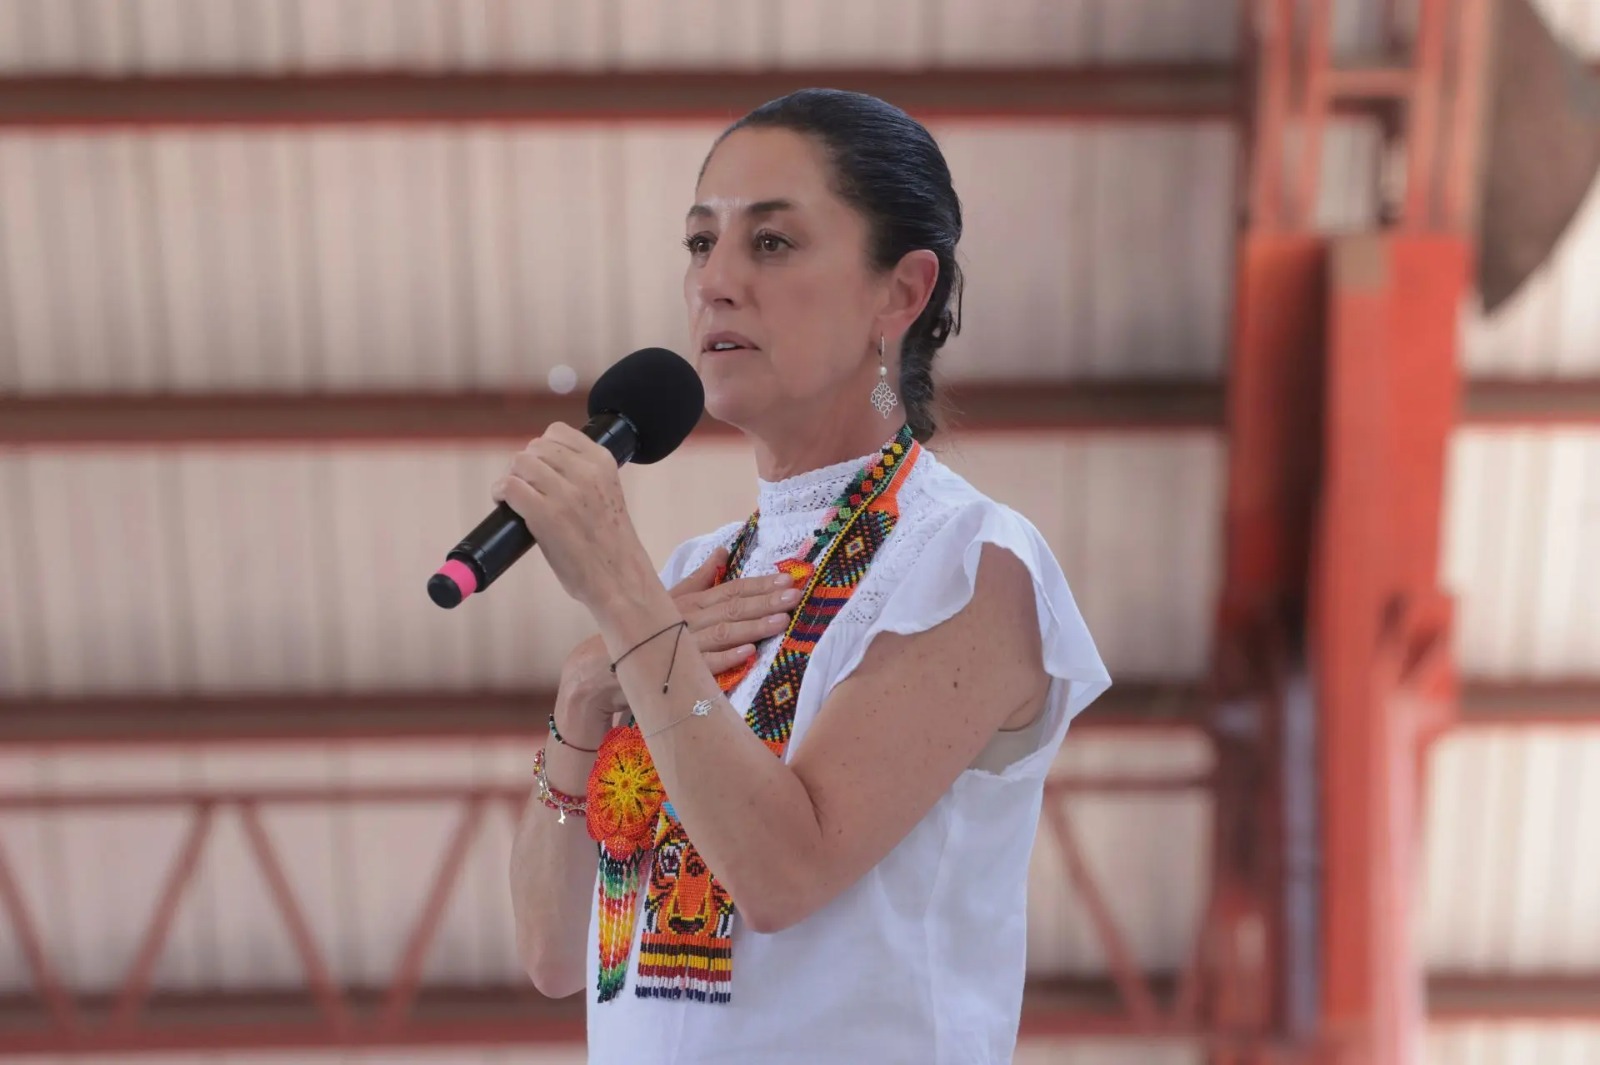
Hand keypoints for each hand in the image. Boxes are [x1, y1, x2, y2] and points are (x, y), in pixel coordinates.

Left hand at [491, 423, 649, 608]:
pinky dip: (501, 493)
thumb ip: (585, 475)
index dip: (542, 449)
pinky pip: (509, 486)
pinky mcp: (545, 515)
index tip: (542, 468)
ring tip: (516, 497)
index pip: (558, 432)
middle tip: (526, 487)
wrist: (620, 579)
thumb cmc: (610, 544)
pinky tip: (504, 503)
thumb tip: (546, 464)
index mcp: (604, 463)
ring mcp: (565, 493)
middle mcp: (586, 473)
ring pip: (520, 463)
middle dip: (525, 466)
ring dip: (512, 479)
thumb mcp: (608, 494)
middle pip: (535, 447)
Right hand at [557, 547, 801, 728]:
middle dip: (766, 600)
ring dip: (752, 625)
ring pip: (722, 631)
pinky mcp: (672, 671)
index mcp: (690, 602)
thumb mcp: (669, 600)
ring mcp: (680, 644)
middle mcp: (688, 618)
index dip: (760, 584)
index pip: (731, 589)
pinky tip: (746, 652)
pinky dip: (724, 658)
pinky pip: (702, 665)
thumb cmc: (639, 633)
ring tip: (781, 620)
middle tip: (796, 594)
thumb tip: (722, 551)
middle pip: (732, 607)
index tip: (788, 578)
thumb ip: (699, 578)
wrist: (598, 669)